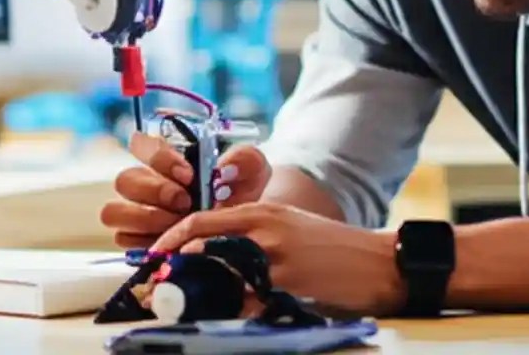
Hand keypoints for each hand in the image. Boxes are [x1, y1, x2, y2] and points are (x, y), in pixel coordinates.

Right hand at [100, 132, 272, 248]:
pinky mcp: (135, 241)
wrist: (244, 229)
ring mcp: (135, 213)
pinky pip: (122, 240)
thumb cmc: (241, 193)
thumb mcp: (253, 171)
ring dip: (145, 219)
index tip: (188, 175)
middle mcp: (144, 184)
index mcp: (164, 159)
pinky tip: (173, 243)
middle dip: (155, 192)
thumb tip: (225, 167)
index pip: (140, 144)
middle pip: (124, 180)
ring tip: (177, 224)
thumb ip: (245, 158)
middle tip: (186, 203)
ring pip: (114, 211)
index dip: (159, 158)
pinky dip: (146, 242)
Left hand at [151, 202, 405, 316]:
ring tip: (182, 305)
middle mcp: (263, 227)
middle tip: (158, 289)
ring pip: (218, 271)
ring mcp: (274, 253)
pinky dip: (232, 311)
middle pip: (201, 244)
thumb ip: (250, 235)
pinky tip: (226, 318)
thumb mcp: (287, 228)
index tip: (151, 259)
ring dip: (198, 291)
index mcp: (260, 211)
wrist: (376, 260)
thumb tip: (209, 255)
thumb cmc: (331, 248)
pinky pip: (247, 299)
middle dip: (175, 268)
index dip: (169, 240)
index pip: (200, 221)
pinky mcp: (288, 279)